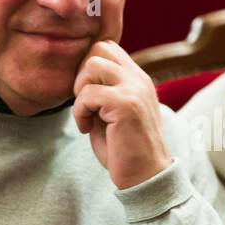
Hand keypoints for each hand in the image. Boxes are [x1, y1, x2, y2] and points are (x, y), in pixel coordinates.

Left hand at [72, 40, 171, 188]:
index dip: (88, 67)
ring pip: (93, 64)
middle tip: (84, 102)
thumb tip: (78, 77)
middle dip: (82, 73)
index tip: (87, 96)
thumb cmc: (125, 151)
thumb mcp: (113, 114)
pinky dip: (79, 112)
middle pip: (100, 47)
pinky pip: (88, 94)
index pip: (108, 48)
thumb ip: (102, 92)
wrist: (146, 177)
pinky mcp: (125, 104)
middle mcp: (139, 79)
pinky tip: (86, 129)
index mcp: (137, 80)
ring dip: (80, 90)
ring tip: (86, 114)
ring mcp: (134, 89)